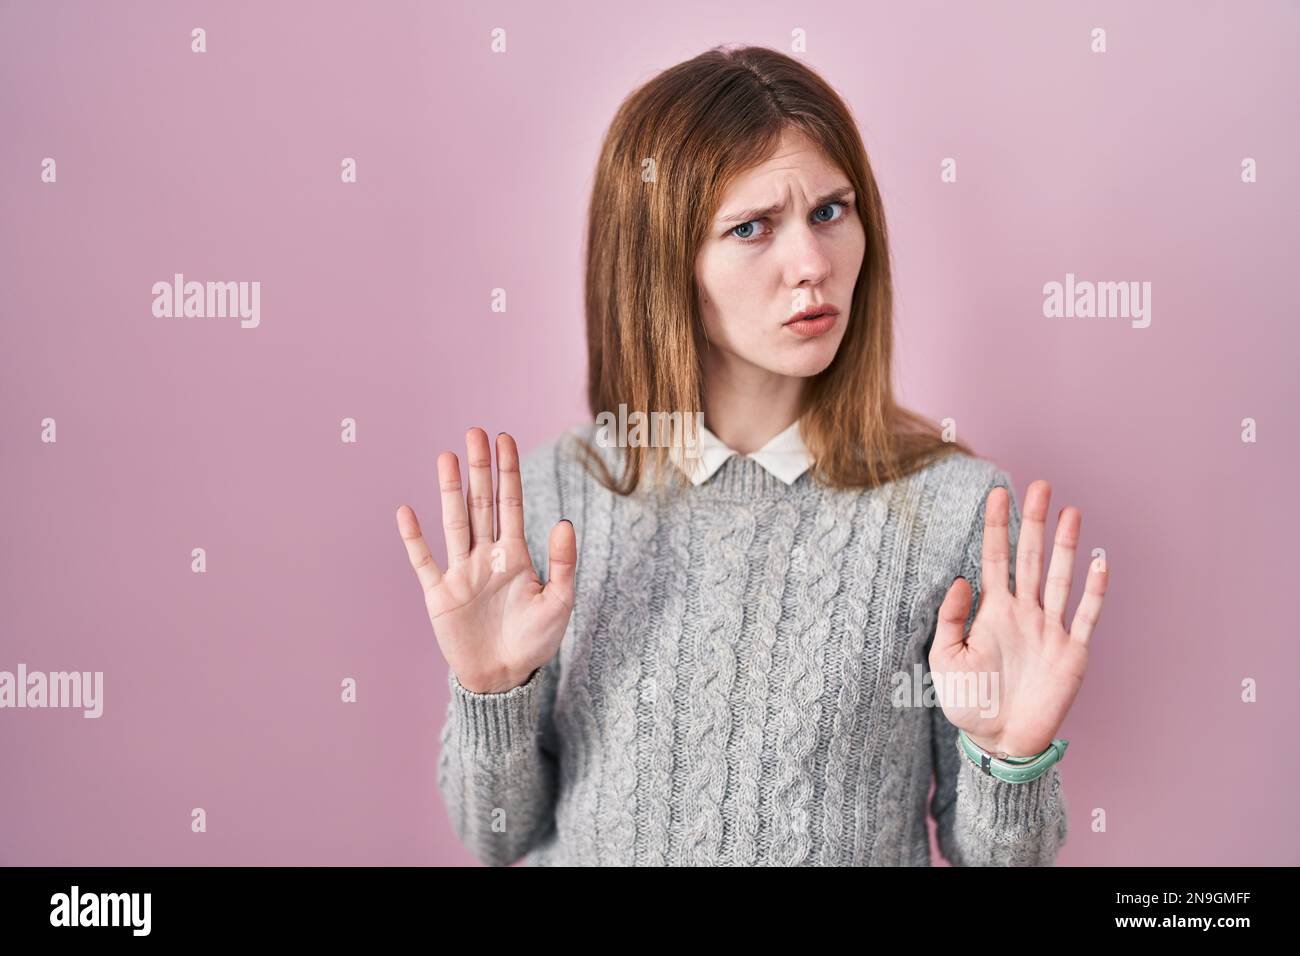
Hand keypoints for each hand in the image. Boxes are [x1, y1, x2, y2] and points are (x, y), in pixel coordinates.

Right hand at [395, 428, 576, 693]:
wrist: (503, 678)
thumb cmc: (534, 641)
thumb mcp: (559, 602)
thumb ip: (562, 563)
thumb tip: (564, 522)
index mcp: (514, 555)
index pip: (510, 503)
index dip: (508, 472)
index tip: (504, 438)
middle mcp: (485, 556)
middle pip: (480, 503)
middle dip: (479, 468)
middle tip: (475, 432)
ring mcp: (461, 573)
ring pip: (454, 522)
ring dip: (450, 490)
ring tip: (447, 457)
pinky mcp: (440, 595)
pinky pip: (424, 561)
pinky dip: (414, 538)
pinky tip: (406, 511)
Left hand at [928, 480, 1108, 756]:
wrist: (998, 740)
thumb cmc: (967, 701)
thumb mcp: (945, 658)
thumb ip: (951, 618)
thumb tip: (960, 579)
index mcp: (993, 612)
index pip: (995, 558)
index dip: (996, 526)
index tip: (996, 492)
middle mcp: (1024, 613)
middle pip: (1031, 557)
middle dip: (1035, 522)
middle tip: (1040, 485)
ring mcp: (1049, 630)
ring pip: (1060, 577)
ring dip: (1066, 545)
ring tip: (1071, 511)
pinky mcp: (1072, 651)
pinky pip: (1085, 615)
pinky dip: (1093, 589)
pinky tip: (1099, 561)